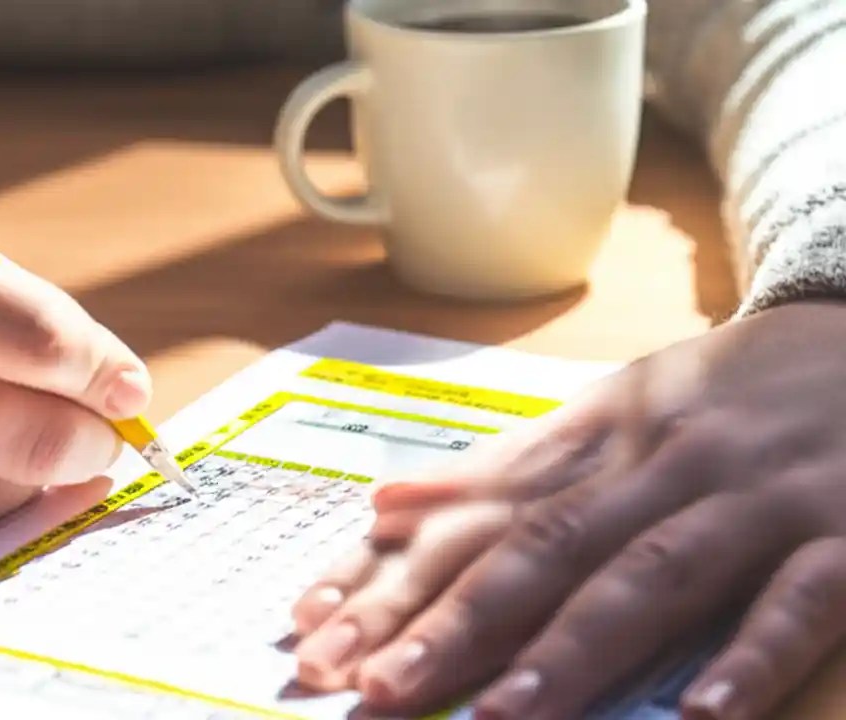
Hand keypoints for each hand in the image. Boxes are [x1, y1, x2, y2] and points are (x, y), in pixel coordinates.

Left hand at [290, 301, 845, 719]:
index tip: (315, 627)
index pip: (472, 515)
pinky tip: (704, 716)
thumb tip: (381, 504)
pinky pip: (798, 598)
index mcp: (592, 437)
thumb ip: (499, 467)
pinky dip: (751, 653)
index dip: (391, 574)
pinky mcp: (845, 530)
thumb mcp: (605, 409)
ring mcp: (750, 497)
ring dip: (571, 648)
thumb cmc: (722, 388)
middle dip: (450, 624)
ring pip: (649, 574)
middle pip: (538, 549)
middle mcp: (656, 464)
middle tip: (372, 690)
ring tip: (499, 719)